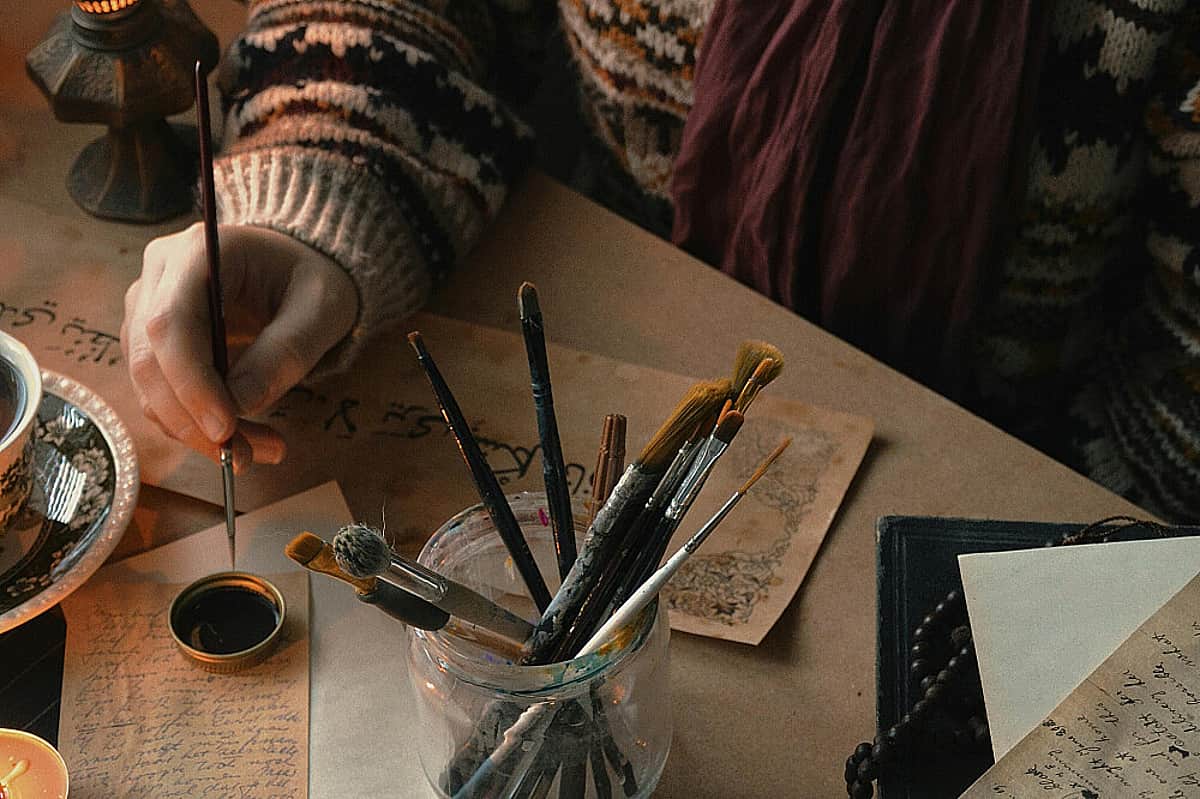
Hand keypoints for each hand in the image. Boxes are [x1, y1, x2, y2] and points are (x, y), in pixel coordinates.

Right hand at [122, 223, 357, 470]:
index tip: (225, 428)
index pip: (170, 324)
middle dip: (194, 420)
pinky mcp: (152, 343)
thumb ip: (285, 351)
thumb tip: (240, 404)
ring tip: (260, 450)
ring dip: (197, 432)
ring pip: (150, 387)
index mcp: (197, 253)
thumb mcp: (321, 309)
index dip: (191, 382)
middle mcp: (158, 277)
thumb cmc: (313, 279)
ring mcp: (147, 309)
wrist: (297, 270)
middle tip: (246, 456)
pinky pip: (160, 395)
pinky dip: (195, 426)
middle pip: (151, 362)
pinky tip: (241, 439)